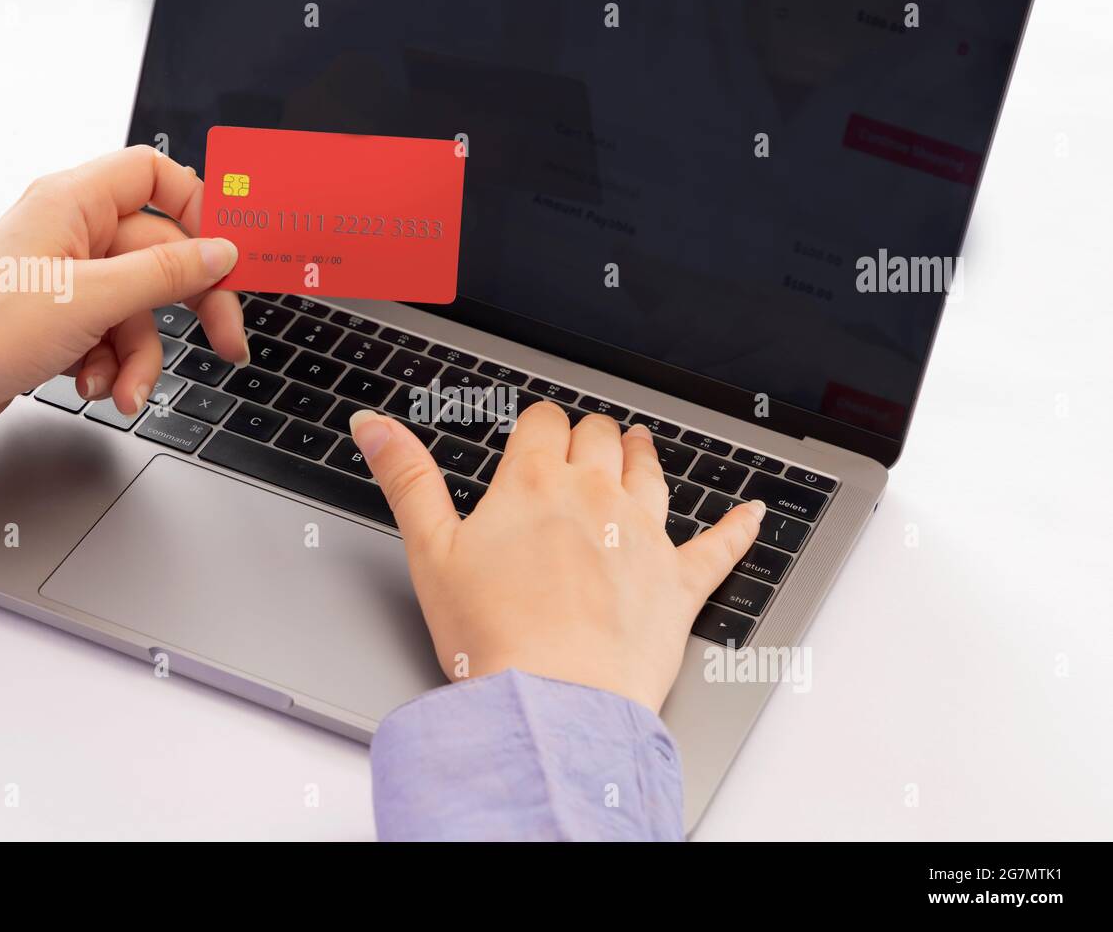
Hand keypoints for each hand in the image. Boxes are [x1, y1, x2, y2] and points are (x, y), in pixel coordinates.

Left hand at [0, 146, 245, 478]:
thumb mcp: (94, 299)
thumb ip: (167, 273)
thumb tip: (222, 251)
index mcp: (73, 203)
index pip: (155, 175)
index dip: (198, 208)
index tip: (228, 253)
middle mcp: (71, 233)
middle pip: (162, 256)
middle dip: (191, 308)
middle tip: (227, 345)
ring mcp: (65, 278)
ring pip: (140, 309)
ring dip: (140, 357)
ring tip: (122, 391)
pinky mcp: (58, 320)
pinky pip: (112, 335)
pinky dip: (111, 366)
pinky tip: (91, 387)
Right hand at [350, 403, 765, 711]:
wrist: (552, 702)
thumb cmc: (490, 635)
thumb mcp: (429, 549)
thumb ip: (405, 477)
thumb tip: (373, 422)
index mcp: (537, 482)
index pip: (545, 423)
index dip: (538, 425)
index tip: (534, 436)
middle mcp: (598, 496)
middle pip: (601, 438)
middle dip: (588, 436)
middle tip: (580, 445)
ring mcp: (646, 536)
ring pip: (653, 472)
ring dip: (644, 456)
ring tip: (640, 446)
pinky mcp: (680, 583)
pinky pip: (720, 546)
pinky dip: (738, 528)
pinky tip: (752, 513)